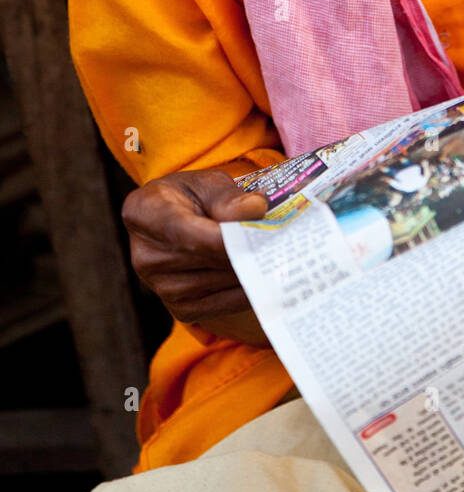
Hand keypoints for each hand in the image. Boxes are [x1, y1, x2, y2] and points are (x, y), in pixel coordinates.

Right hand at [122, 169, 266, 328]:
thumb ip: (229, 197)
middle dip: (252, 251)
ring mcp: (162, 288)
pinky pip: (224, 304)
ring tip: (281, 254)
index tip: (266, 230)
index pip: (194, 235)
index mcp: (145, 214)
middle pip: (212, 262)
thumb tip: (256, 210)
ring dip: (254, 270)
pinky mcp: (181, 309)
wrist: (169, 221)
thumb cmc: (189, 196)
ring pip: (223, 284)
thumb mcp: (205, 182)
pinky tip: (267, 274)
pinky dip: (248, 289)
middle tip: (288, 242)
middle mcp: (147, 258)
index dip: (232, 238)